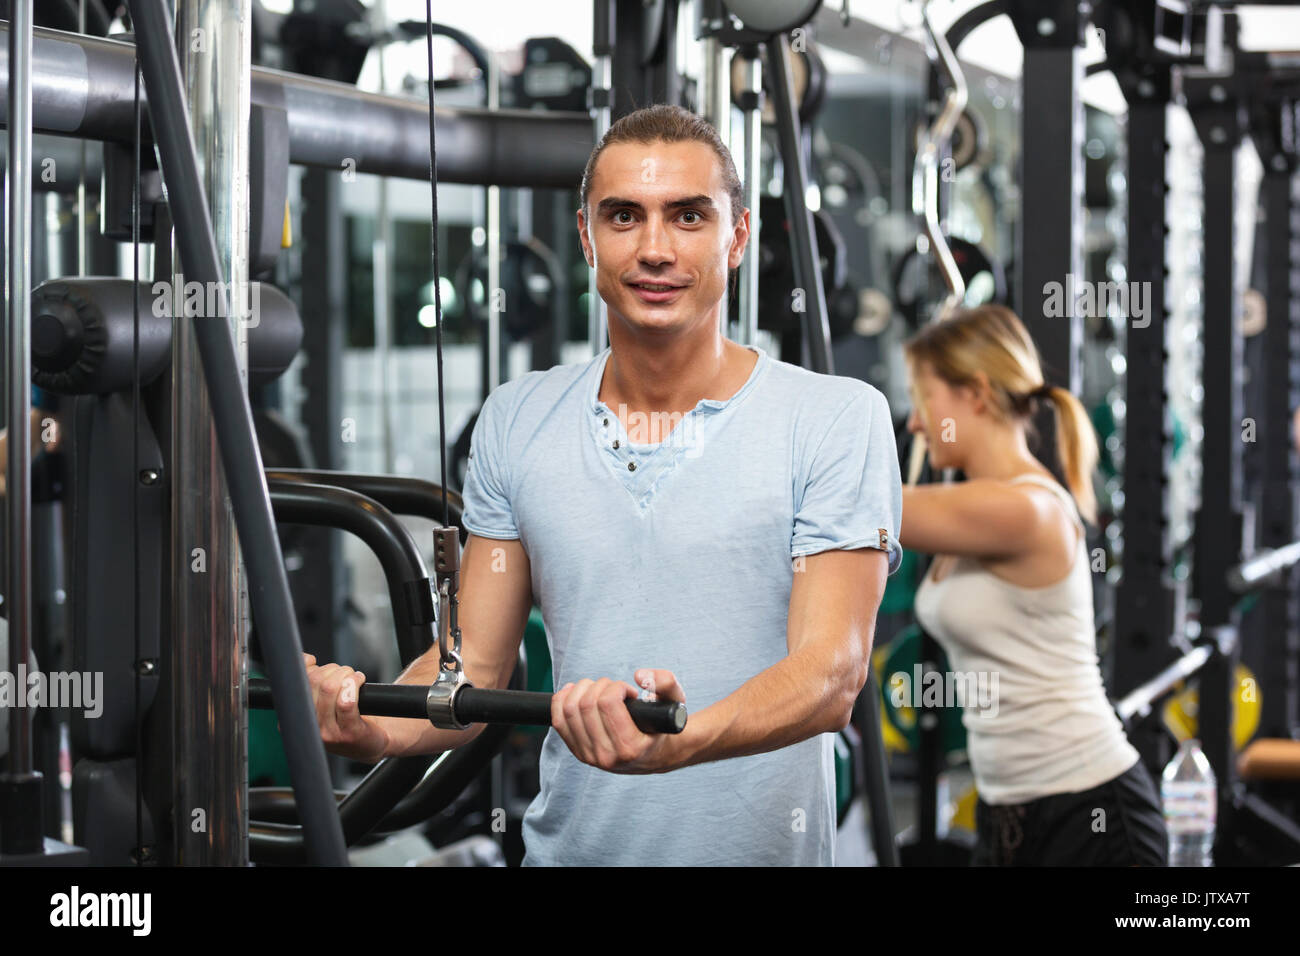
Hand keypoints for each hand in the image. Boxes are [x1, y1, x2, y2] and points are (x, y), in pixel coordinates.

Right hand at [304, 653, 390, 762]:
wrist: (371, 742)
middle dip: (332, 669)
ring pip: (329, 688)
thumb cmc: (345, 718)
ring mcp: (329, 733)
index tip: (316, 663)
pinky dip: (354, 683)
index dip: (308, 669)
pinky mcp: (349, 732)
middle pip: (315, 682)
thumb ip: (311, 682)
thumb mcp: (322, 702)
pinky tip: (360, 680)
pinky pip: (347, 701)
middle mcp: (309, 728)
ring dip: (345, 674)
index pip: (295, 685)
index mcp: (296, 720)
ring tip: (353, 676)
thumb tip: (306, 659)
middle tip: (344, 672)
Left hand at [551, 669, 685, 774]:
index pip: (607, 703)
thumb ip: (665, 682)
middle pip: (586, 704)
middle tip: (615, 689)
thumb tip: (639, 676)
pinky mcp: (578, 752)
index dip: (617, 687)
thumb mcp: (675, 701)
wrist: (657, 753)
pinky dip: (562, 700)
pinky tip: (577, 692)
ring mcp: (589, 757)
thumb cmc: (664, 725)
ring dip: (582, 689)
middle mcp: (606, 757)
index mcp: (629, 748)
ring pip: (569, 710)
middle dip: (600, 685)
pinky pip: (558, 720)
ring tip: (599, 690)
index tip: (629, 691)